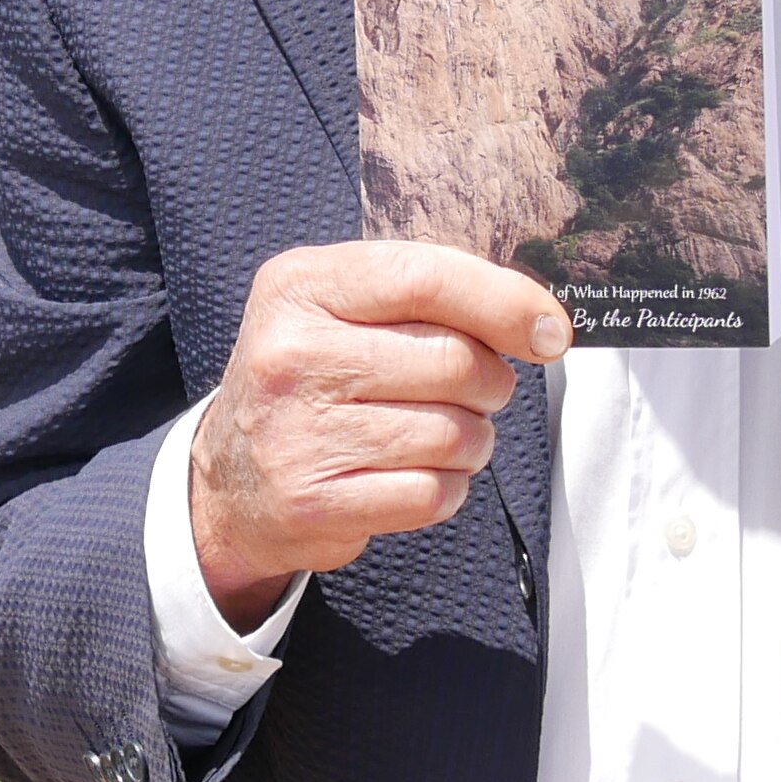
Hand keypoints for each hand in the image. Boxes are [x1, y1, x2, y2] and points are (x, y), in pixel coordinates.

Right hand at [188, 240, 568, 624]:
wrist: (229, 480)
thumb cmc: (312, 378)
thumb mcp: (339, 308)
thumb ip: (425, 296)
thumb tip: (540, 322)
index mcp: (300, 287)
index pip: (424, 277)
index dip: (504, 301)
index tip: (551, 330)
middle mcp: (291, 355)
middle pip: (453, 360)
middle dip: (490, 381)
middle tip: (477, 391)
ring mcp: (299, 433)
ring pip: (453, 433)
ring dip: (472, 439)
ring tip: (443, 435)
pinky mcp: (316, 504)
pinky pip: (433, 493)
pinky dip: (446, 487)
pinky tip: (417, 474)